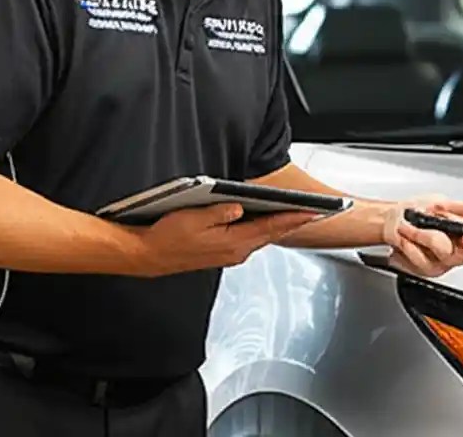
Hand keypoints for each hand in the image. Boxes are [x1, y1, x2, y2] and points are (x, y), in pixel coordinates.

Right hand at [133, 203, 316, 276]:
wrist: (148, 255)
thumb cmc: (167, 237)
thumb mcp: (193, 217)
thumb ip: (220, 212)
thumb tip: (240, 207)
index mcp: (232, 242)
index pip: (271, 226)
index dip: (294, 217)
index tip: (313, 211)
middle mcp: (235, 252)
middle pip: (272, 234)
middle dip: (293, 222)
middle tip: (314, 211)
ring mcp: (229, 255)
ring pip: (262, 237)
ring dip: (279, 226)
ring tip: (296, 213)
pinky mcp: (222, 253)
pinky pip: (250, 240)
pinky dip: (263, 230)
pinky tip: (265, 222)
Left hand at [381, 195, 462, 277]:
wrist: (390, 221)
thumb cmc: (415, 213)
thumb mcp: (438, 203)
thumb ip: (461, 208)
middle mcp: (454, 254)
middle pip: (456, 256)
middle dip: (434, 238)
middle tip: (420, 223)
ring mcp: (439, 265)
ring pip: (434, 261)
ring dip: (416, 240)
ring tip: (405, 227)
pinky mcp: (424, 272)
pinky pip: (418, 265)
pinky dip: (408, 249)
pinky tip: (404, 240)